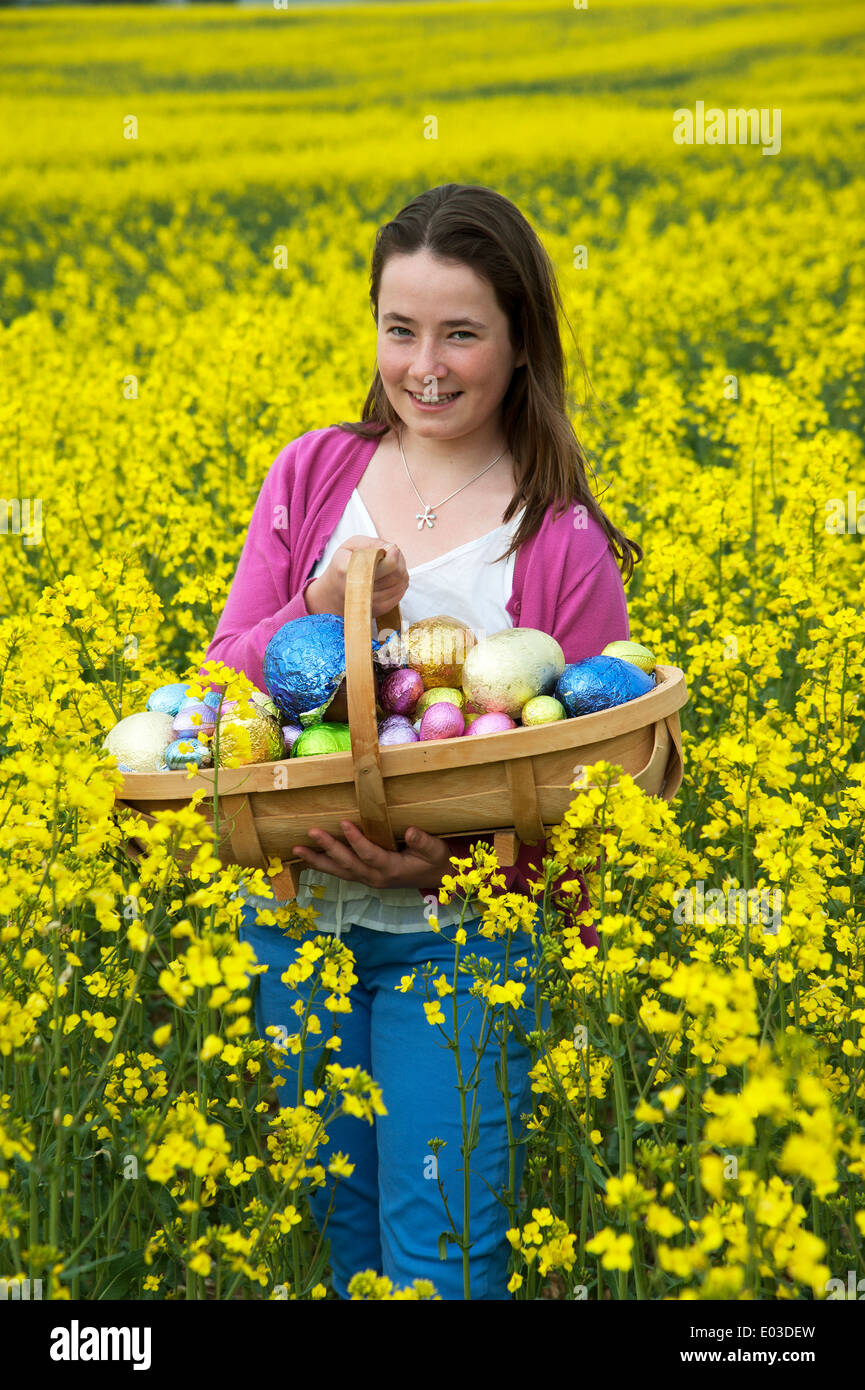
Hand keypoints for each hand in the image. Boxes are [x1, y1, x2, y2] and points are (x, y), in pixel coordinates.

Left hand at [291, 821, 452, 893]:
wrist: (436, 877)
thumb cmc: (435, 861)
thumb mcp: (435, 851)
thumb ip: (423, 842)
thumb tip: (411, 831)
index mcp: (392, 869)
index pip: (370, 854)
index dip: (356, 840)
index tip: (344, 822)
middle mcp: (375, 877)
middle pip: (348, 864)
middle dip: (328, 848)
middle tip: (311, 832)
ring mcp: (368, 879)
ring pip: (339, 871)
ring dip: (317, 860)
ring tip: (296, 849)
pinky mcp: (364, 877)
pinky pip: (340, 872)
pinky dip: (323, 864)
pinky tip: (307, 856)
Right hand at [305, 535, 408, 620]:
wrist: (335, 592)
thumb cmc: (344, 564)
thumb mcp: (351, 545)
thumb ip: (372, 544)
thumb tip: (393, 549)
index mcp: (344, 569)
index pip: (374, 566)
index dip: (390, 558)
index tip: (392, 550)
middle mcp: (356, 589)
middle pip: (394, 574)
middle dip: (398, 561)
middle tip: (391, 554)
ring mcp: (370, 602)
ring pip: (400, 583)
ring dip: (401, 570)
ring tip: (390, 565)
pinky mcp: (380, 609)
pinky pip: (400, 593)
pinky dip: (400, 582)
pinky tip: (391, 576)